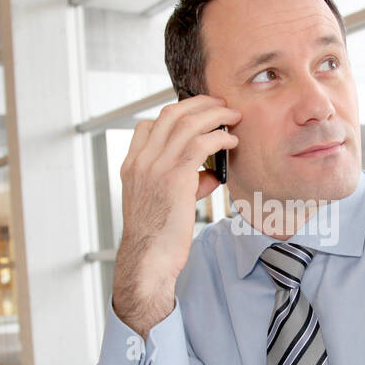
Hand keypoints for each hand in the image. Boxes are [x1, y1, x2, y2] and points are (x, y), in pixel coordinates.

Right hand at [113, 95, 239, 336]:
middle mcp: (141, 161)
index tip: (197, 115)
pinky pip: (200, 143)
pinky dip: (219, 137)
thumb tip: (209, 174)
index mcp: (132, 166)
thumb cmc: (157, 238)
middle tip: (221, 104)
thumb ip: (185, 183)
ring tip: (233, 116)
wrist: (148, 260)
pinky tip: (231, 141)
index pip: (148, 124)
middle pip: (170, 114)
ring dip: (215, 115)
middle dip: (200, 104)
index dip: (175, 114)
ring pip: (187, 123)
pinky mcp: (175, 178)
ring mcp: (155, 167)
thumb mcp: (164, 203)